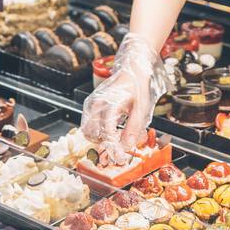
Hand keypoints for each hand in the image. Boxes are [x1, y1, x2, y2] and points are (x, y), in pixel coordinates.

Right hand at [80, 33, 166, 164]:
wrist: (130, 70)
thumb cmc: (137, 87)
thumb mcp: (142, 108)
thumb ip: (134, 128)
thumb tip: (127, 147)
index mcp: (111, 103)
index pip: (108, 132)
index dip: (113, 148)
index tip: (119, 159)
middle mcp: (96, 103)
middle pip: (94, 134)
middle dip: (105, 144)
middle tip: (119, 149)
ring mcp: (90, 103)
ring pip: (87, 131)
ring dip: (99, 138)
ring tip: (116, 137)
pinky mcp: (89, 105)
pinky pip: (87, 124)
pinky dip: (96, 131)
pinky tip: (110, 130)